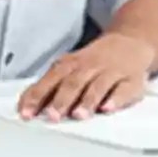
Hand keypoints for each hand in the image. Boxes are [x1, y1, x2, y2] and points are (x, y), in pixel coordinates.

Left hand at [17, 32, 154, 121]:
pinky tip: (108, 108)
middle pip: (74, 82)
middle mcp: (90, 66)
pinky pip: (124, 90)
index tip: (27, 112)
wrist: (130, 41)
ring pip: (98, 86)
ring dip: (88, 100)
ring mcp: (111, 72)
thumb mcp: (70, 67)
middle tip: (53, 115)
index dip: (37, 96)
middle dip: (62, 99)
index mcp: (72, 64)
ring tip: (79, 115)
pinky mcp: (131, 80)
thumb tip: (27, 105)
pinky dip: (116, 99)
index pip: (51, 78)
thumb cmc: (94, 60)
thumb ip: (50, 86)